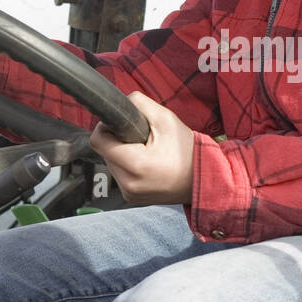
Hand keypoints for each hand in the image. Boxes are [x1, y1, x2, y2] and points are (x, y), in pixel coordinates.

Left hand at [89, 91, 194, 205]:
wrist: (204, 179)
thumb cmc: (188, 150)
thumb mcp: (166, 119)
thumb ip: (139, 103)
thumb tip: (120, 103)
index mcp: (135, 165)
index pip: (97, 141)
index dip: (107, 127)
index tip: (123, 125)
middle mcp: (128, 183)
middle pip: (104, 152)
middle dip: (118, 141)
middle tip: (142, 139)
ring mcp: (129, 194)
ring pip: (111, 164)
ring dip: (122, 154)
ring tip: (147, 152)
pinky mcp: (132, 198)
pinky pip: (120, 176)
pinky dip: (128, 167)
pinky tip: (147, 164)